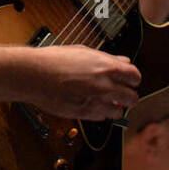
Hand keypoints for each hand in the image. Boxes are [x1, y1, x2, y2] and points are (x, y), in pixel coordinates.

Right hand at [25, 46, 140, 119]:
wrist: (33, 74)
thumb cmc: (55, 60)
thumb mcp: (85, 52)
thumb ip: (108, 59)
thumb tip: (124, 62)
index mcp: (107, 67)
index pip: (135, 77)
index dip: (133, 79)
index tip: (129, 81)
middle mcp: (105, 86)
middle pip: (132, 97)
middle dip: (128, 96)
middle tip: (122, 94)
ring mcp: (95, 101)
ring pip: (119, 111)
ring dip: (115, 107)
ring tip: (107, 101)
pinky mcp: (84, 114)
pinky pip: (102, 118)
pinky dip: (101, 113)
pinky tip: (93, 105)